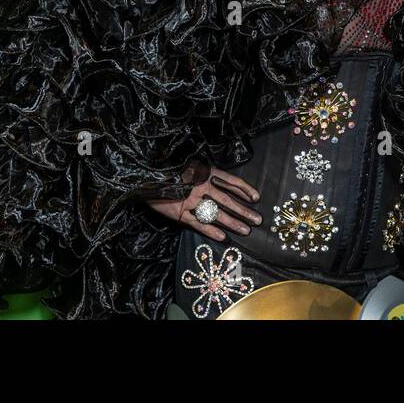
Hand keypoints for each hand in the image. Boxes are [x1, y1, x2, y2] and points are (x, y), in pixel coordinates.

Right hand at [145, 159, 261, 242]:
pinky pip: (198, 223)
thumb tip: (219, 182)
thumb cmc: (169, 169)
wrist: (145, 173)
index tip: (256, 198)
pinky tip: (223, 236)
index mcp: (205, 172)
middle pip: (227, 199)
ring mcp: (190, 199)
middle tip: (258, 220)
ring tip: (246, 231)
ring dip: (232, 222)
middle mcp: (200, 185)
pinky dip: (210, 230)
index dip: (245, 189)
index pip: (230, 181)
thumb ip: (203, 173)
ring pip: (215, 213)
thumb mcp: (189, 165)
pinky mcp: (179, 212)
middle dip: (243, 210)